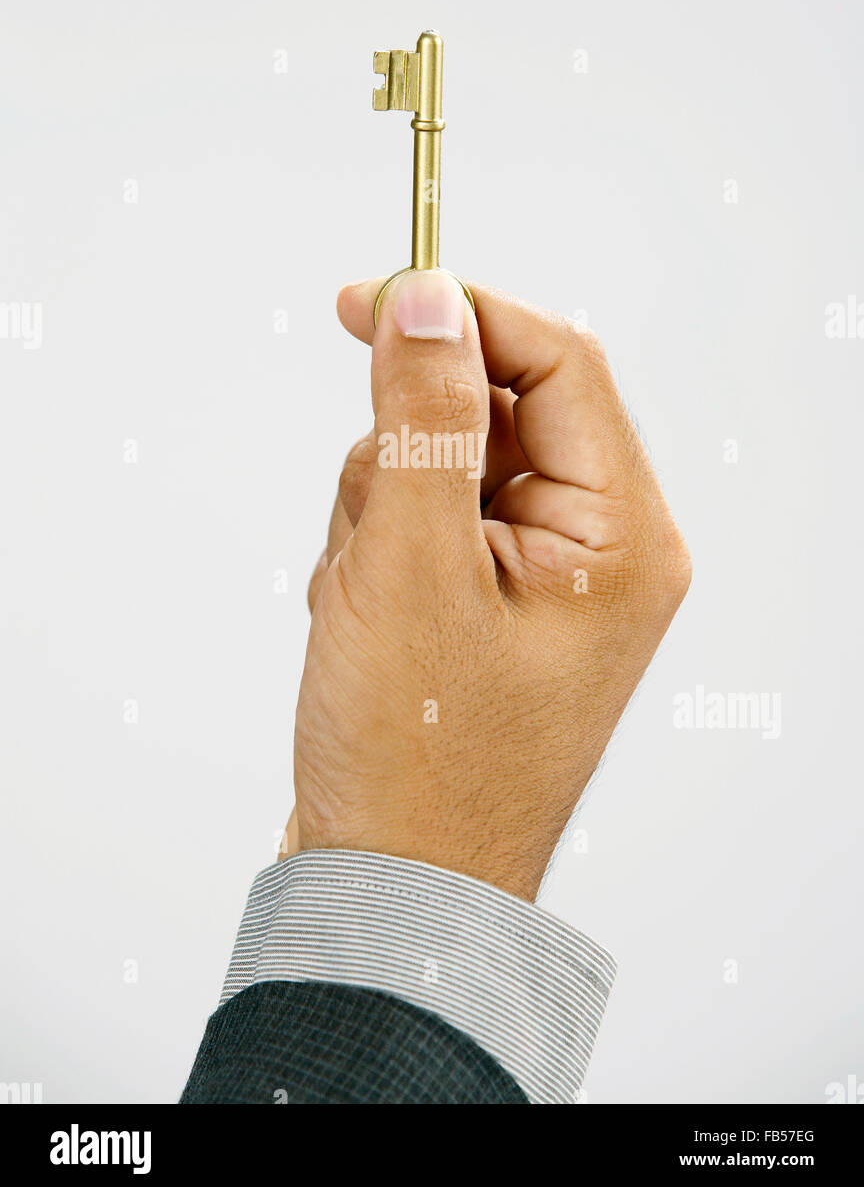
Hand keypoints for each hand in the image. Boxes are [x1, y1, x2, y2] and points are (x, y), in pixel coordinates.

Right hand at [286, 271, 689, 901]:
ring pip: (448, 463)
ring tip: (364, 600)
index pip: (561, 365)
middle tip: (370, 528)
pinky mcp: (490, 603)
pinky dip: (376, 550)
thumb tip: (427, 299)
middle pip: (499, 412)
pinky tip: (362, 621)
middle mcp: (599, 550)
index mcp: (622, 536)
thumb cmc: (416, 756)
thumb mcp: (411, 564)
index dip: (464, 316)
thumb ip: (423, 419)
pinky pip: (428, 520)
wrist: (390, 888)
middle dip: (409, 451)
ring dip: (381, 508)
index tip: (369, 298)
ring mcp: (542, 580)